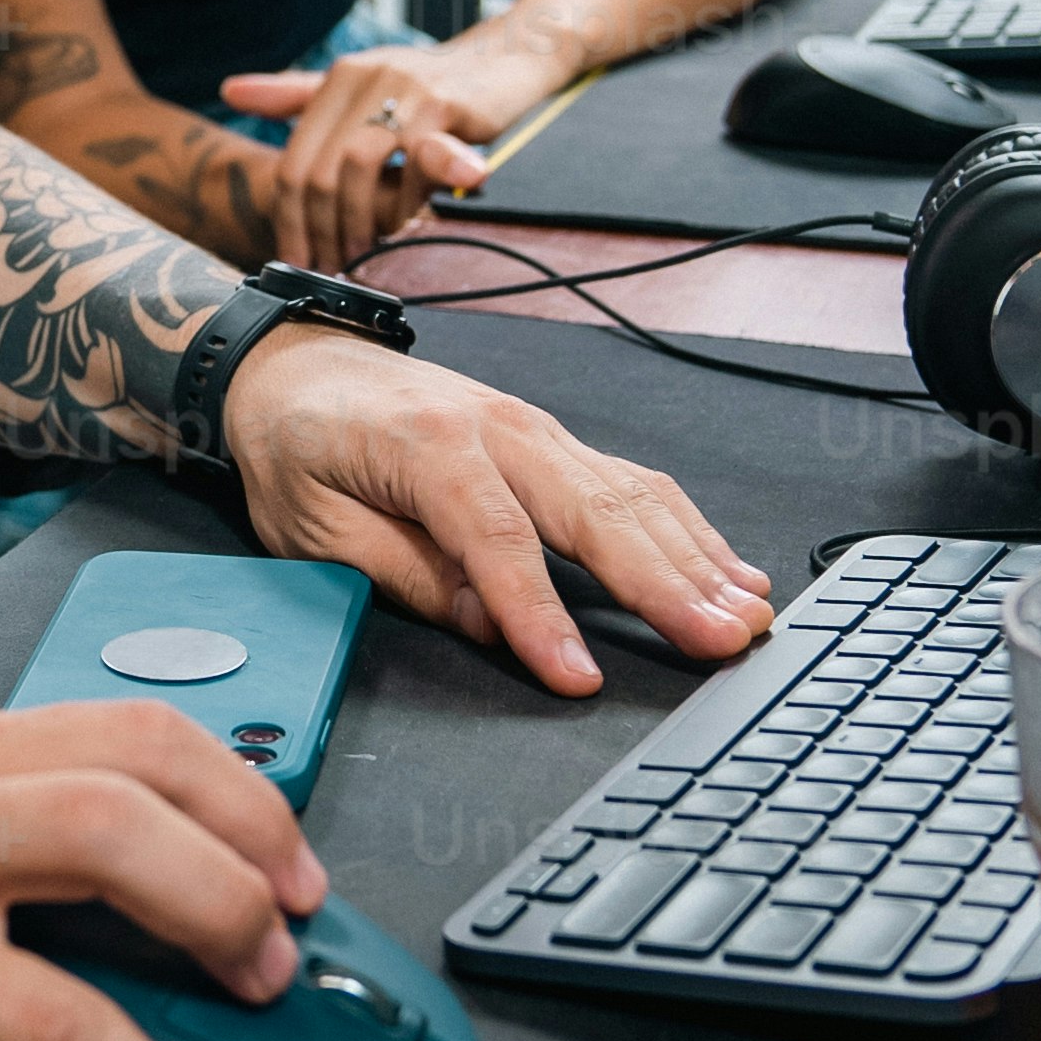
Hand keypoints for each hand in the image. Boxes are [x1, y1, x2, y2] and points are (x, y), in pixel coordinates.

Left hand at [216, 322, 771, 691]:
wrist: (294, 365)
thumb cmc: (297, 445)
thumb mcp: (314, 527)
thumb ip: (402, 574)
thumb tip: (485, 626)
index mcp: (428, 447)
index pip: (497, 542)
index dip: (540, 614)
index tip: (578, 674)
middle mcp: (498, 429)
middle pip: (595, 513)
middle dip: (664, 585)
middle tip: (720, 641)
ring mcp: (534, 430)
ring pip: (632, 495)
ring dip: (696, 559)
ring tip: (746, 615)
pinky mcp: (552, 441)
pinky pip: (633, 484)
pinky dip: (688, 530)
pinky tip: (727, 568)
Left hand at [218, 30, 559, 269]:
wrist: (506, 60)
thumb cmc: (430, 85)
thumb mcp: (361, 86)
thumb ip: (297, 94)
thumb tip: (230, 90)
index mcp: (338, 78)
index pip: (293, 162)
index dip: (291, 220)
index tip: (300, 259)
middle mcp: (364, 77)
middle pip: (317, 170)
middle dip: (320, 230)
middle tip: (333, 266)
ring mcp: (404, 89)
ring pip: (356, 166)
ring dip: (358, 221)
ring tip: (367, 252)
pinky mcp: (446, 104)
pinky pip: (417, 159)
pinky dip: (411, 196)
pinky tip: (411, 221)